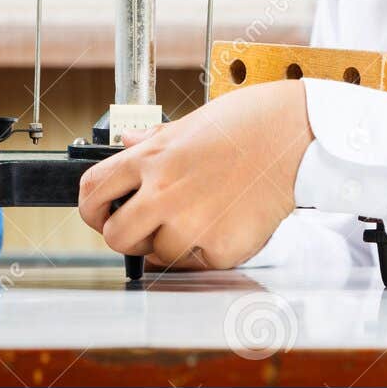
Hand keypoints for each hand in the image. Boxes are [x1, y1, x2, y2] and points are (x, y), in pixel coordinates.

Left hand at [78, 80, 312, 270]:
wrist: (294, 135)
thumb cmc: (247, 124)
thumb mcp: (189, 123)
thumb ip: (153, 141)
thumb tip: (127, 144)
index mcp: (151, 158)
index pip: (92, 191)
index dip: (92, 208)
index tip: (101, 214)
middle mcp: (164, 192)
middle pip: (115, 236)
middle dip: (127, 236)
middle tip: (146, 228)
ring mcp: (192, 224)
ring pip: (157, 255)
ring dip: (173, 244)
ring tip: (202, 215)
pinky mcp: (221, 249)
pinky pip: (199, 264)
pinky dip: (210, 252)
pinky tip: (227, 222)